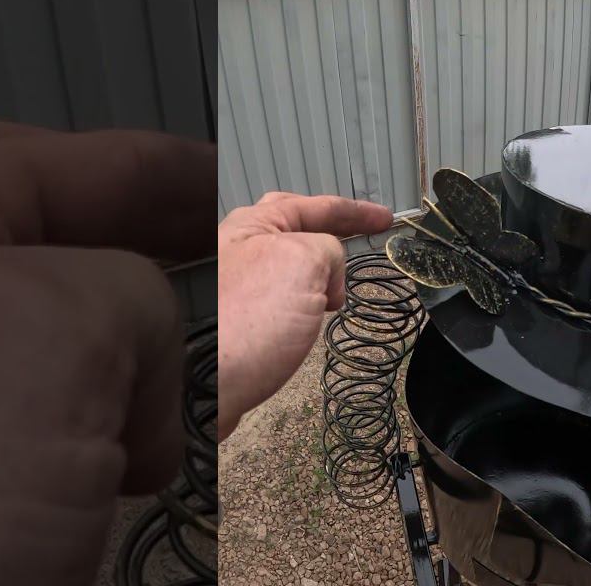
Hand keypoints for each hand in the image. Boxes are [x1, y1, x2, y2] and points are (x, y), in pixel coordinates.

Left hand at [217, 192, 392, 439]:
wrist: (205, 383)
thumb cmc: (247, 321)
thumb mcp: (303, 262)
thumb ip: (328, 249)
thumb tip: (329, 278)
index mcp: (255, 224)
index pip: (318, 207)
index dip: (356, 212)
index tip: (385, 219)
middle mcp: (242, 249)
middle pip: (300, 229)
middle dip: (334, 232)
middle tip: (364, 237)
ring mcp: (240, 285)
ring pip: (293, 265)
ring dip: (321, 271)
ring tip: (338, 294)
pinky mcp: (241, 320)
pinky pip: (285, 296)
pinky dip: (307, 299)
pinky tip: (316, 317)